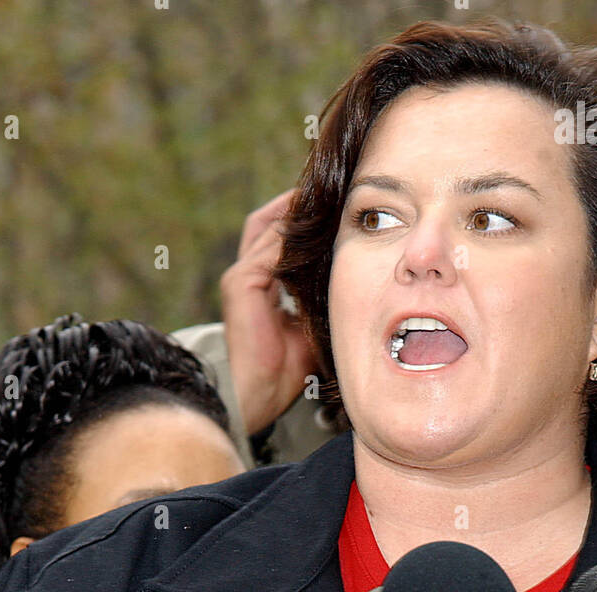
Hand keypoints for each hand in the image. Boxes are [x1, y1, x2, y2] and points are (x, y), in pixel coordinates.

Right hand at [220, 189, 318, 435]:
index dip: (302, 222)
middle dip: (297, 204)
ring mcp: (241, 275)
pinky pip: (271, 247)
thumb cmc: (284, 370)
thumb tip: (354, 277)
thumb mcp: (310, 325)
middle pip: (269, 220)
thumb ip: (322, 297)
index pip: (278, 238)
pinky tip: (319, 229)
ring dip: (299, 214)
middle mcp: (247, 274)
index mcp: (260, 284)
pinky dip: (293, 235)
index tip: (335, 210)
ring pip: (271, 227)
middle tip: (332, 193)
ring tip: (330, 201)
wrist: (258, 394)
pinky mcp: (241, 282)